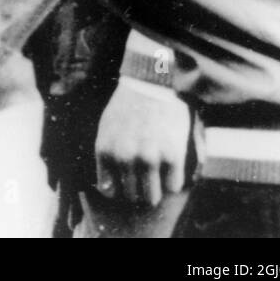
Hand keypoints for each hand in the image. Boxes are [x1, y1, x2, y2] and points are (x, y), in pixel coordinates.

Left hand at [94, 77, 191, 205]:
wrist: (150, 82)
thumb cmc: (127, 107)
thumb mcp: (106, 129)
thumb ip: (107, 157)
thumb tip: (110, 188)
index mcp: (106, 151)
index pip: (110, 190)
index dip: (120, 188)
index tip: (127, 181)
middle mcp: (124, 157)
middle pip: (133, 196)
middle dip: (139, 189)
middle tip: (146, 176)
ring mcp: (149, 157)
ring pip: (152, 197)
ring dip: (156, 188)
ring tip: (158, 173)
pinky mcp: (172, 155)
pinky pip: (173, 186)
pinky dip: (174, 180)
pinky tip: (171, 165)